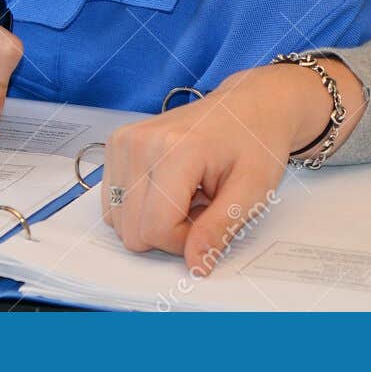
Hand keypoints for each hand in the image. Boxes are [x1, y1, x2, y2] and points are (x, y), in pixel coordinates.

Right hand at [100, 62, 353, 272]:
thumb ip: (220, 230)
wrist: (250, 105)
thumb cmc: (255, 143)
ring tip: (187, 194)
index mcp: (176, 149)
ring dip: (153, 219)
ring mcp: (124, 140)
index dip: (185, 241)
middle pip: (132, 230)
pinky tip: (170, 187)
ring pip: (118, 220)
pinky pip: (114, 201)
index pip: (157, 228)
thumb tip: (195, 266)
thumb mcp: (252, 191)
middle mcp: (140, 142)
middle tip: (201, 205)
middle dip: (169, 231)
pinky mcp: (117, 143)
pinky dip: (141, 205)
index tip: (211, 218)